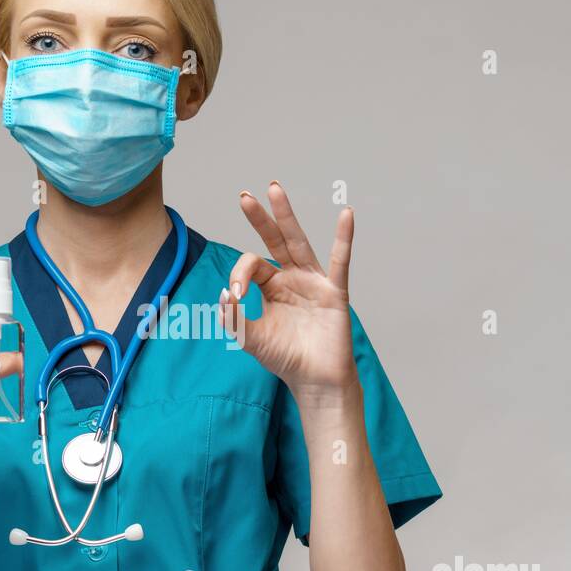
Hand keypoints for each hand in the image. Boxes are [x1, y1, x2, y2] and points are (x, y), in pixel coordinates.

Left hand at [220, 181, 357, 402]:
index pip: (252, 265)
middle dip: (260, 218)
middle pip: (274, 240)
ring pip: (298, 242)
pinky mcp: (334, 292)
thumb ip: (234, 318)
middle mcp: (292, 278)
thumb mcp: (250, 338)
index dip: (240, 275)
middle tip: (245, 196)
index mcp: (272, 286)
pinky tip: (346, 215)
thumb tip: (224, 294)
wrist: (314, 381)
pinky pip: (339, 261)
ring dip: (286, 216)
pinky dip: (343, 238)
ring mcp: (314, 282)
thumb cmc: (285, 359)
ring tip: (274, 189)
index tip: (237, 297)